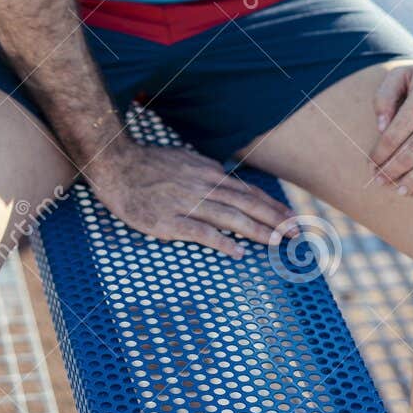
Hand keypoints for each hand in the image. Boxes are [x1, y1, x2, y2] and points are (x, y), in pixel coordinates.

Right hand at [88, 141, 298, 257]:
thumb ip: (208, 174)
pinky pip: (200, 231)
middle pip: (246, 203)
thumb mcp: (185, 161)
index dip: (272, 206)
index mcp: (208, 173)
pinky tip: (237, 252)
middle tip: (296, 233)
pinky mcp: (168, 220)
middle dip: (274, 219)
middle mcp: (202, 185)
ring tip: (276, 242)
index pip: (248, 191)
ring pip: (229, 216)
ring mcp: (186, 202)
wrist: (116, 165)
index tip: (292, 219)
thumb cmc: (149, 166)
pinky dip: (221, 242)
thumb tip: (229, 184)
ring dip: (256, 230)